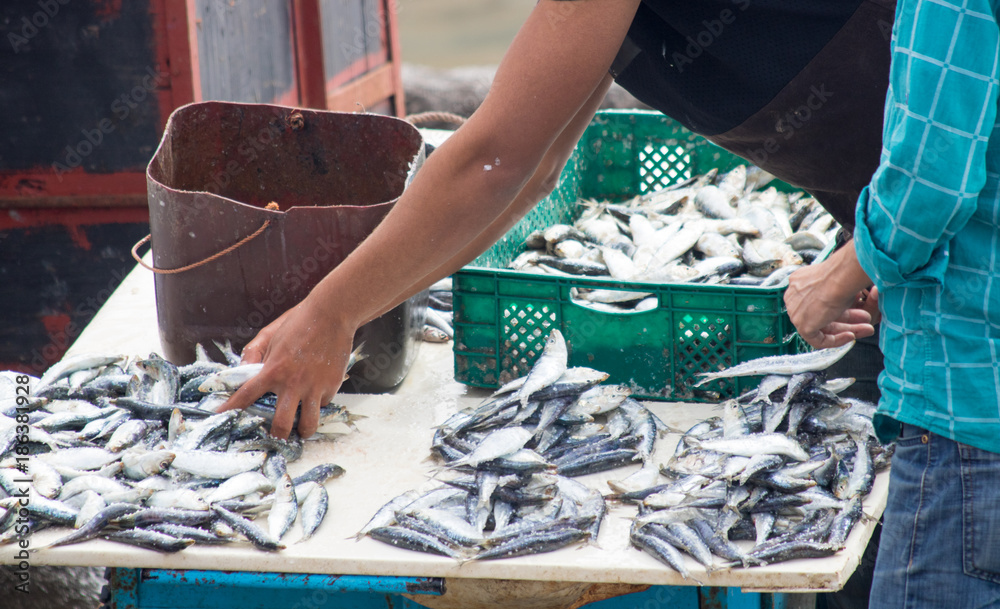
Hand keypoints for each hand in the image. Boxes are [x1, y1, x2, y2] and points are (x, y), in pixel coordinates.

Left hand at [217, 296, 356, 438]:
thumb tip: (243, 370)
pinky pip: (323, 404)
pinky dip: (318, 403)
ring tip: (300, 429)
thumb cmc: (299, 321)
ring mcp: (314, 387)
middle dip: (276, 435)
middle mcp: (292, 383)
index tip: (220, 416)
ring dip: (302, 430)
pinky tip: (316, 394)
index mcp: (273, 370)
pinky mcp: (331, 386)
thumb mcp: (271, 333)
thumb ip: (253, 353)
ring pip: (308, 424)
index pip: (246, 395)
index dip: (231, 408)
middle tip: (276, 436)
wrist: (333, 314)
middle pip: (281, 424)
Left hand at [784, 240, 875, 348]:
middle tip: (866, 320)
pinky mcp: (801, 326)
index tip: (858, 306)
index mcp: (799, 283)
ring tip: (868, 329)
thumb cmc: (842, 274)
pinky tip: (851, 335)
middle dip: (847, 319)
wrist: (840, 277)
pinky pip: (818, 340)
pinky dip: (837, 340)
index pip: (816, 302)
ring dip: (847, 329)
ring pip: (822, 327)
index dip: (839, 307)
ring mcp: (795, 312)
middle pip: (820, 314)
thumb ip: (835, 290)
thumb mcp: (837, 281)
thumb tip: (847, 296)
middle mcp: (793, 297)